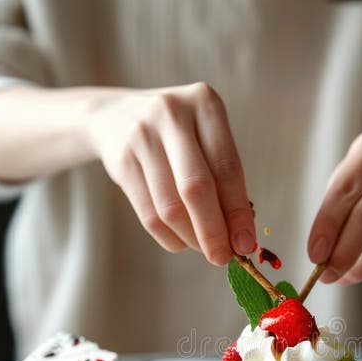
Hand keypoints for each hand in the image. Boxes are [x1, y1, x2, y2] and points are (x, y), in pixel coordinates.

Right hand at [87, 83, 254, 261]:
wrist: (115, 115)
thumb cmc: (177, 134)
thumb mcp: (204, 137)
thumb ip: (223, 178)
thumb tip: (239, 235)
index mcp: (204, 103)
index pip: (227, 168)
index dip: (238, 212)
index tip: (246, 244)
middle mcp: (172, 114)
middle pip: (196, 188)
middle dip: (213, 231)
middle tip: (223, 257)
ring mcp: (142, 135)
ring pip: (170, 207)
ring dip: (191, 238)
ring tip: (203, 248)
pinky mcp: (121, 160)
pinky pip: (148, 213)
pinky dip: (169, 237)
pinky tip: (181, 241)